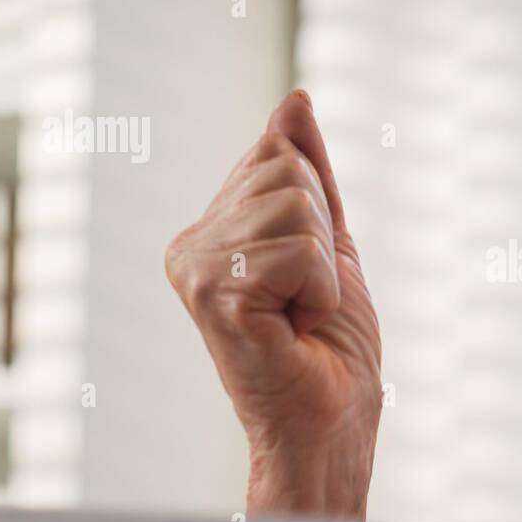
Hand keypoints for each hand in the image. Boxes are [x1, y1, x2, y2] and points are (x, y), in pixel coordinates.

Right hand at [165, 90, 381, 519]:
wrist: (332, 421)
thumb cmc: (332, 347)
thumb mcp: (329, 242)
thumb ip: (309, 173)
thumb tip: (293, 100)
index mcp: (209, 231)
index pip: (277, 154)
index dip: (318, 210)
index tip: (305, 274)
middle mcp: (189, 245)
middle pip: (286, 171)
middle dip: (323, 238)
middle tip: (305, 301)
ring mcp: (194, 269)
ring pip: (297, 207)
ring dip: (324, 270)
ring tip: (300, 316)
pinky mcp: (213, 294)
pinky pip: (302, 250)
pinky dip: (322, 293)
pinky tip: (296, 330)